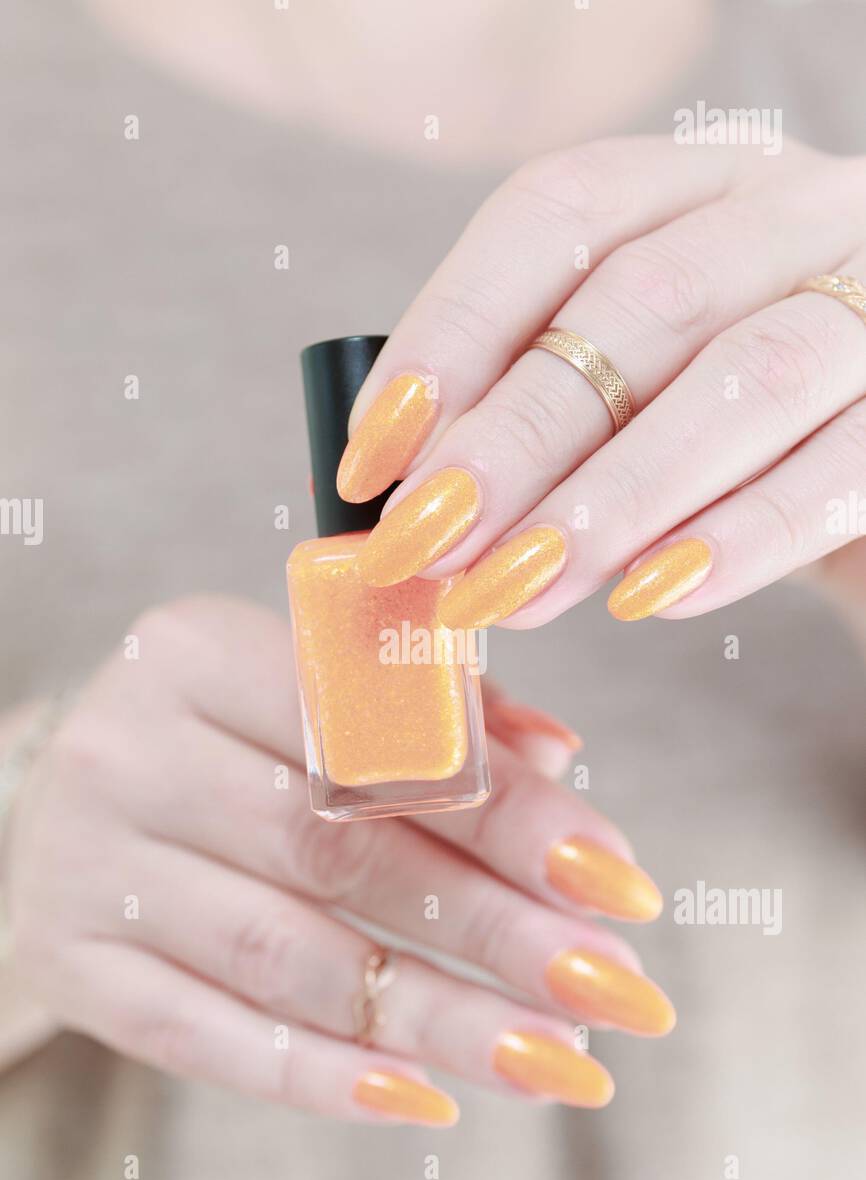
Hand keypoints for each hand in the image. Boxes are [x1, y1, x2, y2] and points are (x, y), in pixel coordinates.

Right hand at [4, 596, 673, 1127]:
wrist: (60, 811)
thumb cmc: (221, 746)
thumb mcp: (307, 693)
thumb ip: (431, 711)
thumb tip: (562, 756)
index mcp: (197, 651)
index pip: (378, 738)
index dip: (509, 813)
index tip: (619, 881)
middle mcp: (130, 749)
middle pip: (343, 855)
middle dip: (498, 931)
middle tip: (617, 988)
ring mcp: (88, 864)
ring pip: (292, 959)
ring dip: (440, 1020)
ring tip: (558, 1061)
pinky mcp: (75, 965)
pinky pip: (209, 1037)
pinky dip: (323, 1076)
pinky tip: (427, 1095)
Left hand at [338, 136, 865, 627]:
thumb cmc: (733, 416)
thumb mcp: (640, 375)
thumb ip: (548, 402)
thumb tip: (420, 490)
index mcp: (699, 181)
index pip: (558, 211)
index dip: (451, 330)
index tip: (373, 455)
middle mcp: (793, 211)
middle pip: (643, 301)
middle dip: (518, 435)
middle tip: (434, 541)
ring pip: (748, 378)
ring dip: (616, 496)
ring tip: (520, 586)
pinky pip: (840, 468)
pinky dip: (740, 538)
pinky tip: (651, 596)